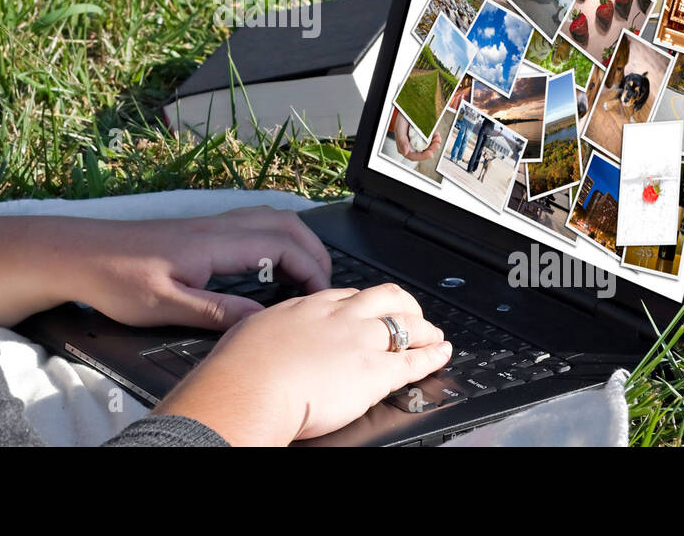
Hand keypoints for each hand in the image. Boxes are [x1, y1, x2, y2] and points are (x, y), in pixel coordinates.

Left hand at [65, 206, 331, 330]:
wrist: (82, 254)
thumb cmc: (117, 279)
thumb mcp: (167, 305)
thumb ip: (217, 311)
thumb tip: (262, 317)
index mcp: (215, 242)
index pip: (282, 244)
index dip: (310, 268)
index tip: (319, 296)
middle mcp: (218, 226)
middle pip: (286, 223)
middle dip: (316, 250)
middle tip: (326, 285)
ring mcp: (211, 224)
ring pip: (271, 218)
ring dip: (299, 242)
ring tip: (308, 275)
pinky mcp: (202, 231)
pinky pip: (255, 224)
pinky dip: (279, 239)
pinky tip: (273, 264)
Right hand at [152, 282, 451, 444]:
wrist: (252, 386)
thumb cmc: (240, 369)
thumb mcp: (250, 333)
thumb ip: (269, 332)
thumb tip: (264, 337)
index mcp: (307, 307)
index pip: (346, 295)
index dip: (364, 303)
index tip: (368, 308)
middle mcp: (338, 316)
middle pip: (383, 298)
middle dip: (402, 304)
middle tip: (411, 314)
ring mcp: (360, 340)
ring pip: (405, 323)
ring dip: (424, 328)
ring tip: (434, 334)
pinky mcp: (375, 371)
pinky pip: (414, 359)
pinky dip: (433, 355)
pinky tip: (442, 353)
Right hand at [394, 114, 440, 160]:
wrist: (409, 109)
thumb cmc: (402, 118)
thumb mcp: (400, 128)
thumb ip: (401, 140)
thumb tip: (405, 152)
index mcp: (404, 146)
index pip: (413, 156)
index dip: (422, 156)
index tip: (430, 154)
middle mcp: (411, 145)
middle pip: (422, 153)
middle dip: (431, 150)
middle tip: (436, 145)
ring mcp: (418, 141)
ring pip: (428, 148)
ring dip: (434, 144)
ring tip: (437, 138)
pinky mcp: (423, 137)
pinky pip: (431, 141)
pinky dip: (435, 138)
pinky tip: (436, 134)